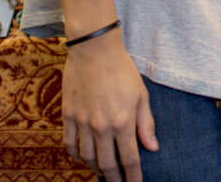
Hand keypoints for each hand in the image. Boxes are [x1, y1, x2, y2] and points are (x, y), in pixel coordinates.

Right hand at [61, 33, 156, 181]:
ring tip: (103, 173)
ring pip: (87, 157)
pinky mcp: (68, 116)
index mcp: (123, 121)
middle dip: (114, 178)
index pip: (130, 159)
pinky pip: (69, 144)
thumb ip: (146, 124)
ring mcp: (82, 122)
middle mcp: (101, 126)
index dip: (133, 176)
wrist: (94, 51)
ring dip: (95, 168)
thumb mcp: (141, 95)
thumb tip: (152, 147)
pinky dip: (76, 155)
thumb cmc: (122, 71)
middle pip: (107, 163)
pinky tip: (83, 158)